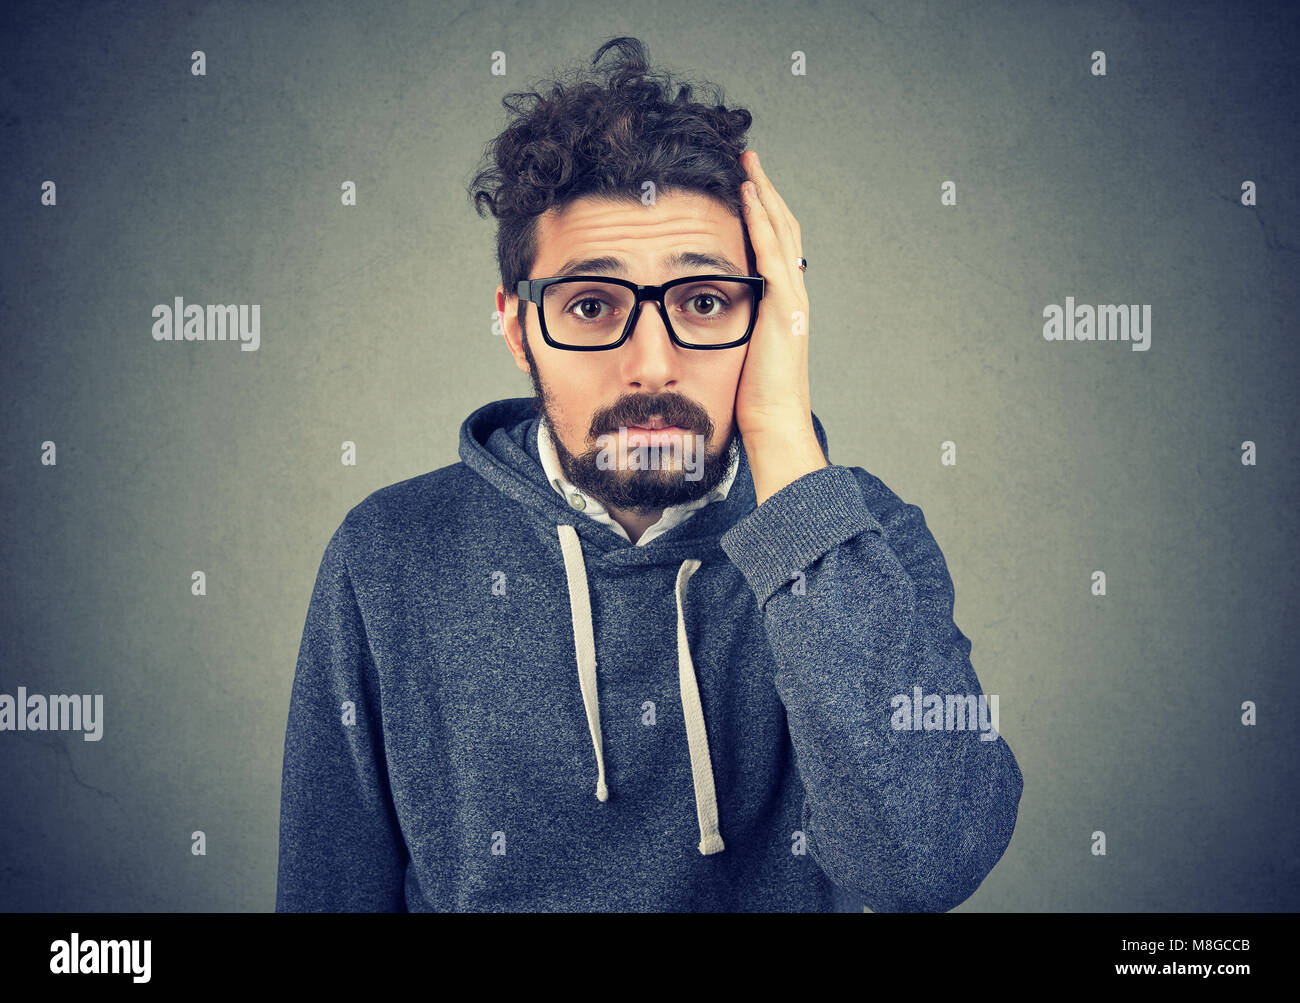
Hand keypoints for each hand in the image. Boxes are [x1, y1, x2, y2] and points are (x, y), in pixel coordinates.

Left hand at [736, 151, 826, 501]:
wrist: (772, 425)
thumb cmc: (749, 401)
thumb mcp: (734, 354)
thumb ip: (727, 329)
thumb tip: (695, 319)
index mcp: (779, 306)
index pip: (772, 248)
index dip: (759, 215)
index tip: (741, 187)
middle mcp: (791, 296)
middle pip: (781, 229)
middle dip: (764, 192)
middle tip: (747, 159)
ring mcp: (792, 299)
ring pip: (781, 232)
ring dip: (764, 194)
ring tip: (748, 163)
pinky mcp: (785, 307)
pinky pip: (774, 253)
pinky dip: (762, 221)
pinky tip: (749, 196)